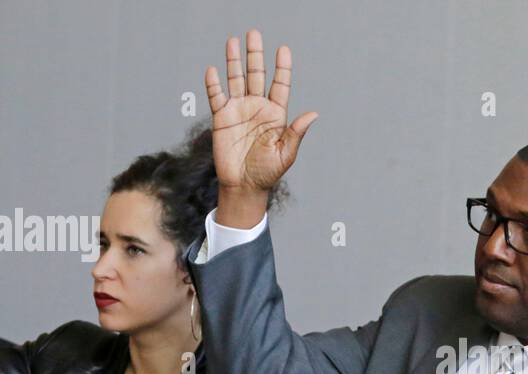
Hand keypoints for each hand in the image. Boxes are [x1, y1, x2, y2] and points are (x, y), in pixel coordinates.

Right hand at [206, 30, 316, 226]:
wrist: (244, 186)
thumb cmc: (268, 172)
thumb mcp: (286, 153)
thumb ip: (296, 132)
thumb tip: (314, 114)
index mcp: (276, 114)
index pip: (280, 85)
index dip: (282, 67)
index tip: (283, 49)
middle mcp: (257, 108)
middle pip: (256, 75)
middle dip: (255, 55)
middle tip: (253, 34)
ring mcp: (239, 111)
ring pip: (236, 80)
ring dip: (234, 61)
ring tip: (233, 41)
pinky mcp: (221, 118)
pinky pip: (216, 97)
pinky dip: (214, 84)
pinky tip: (214, 69)